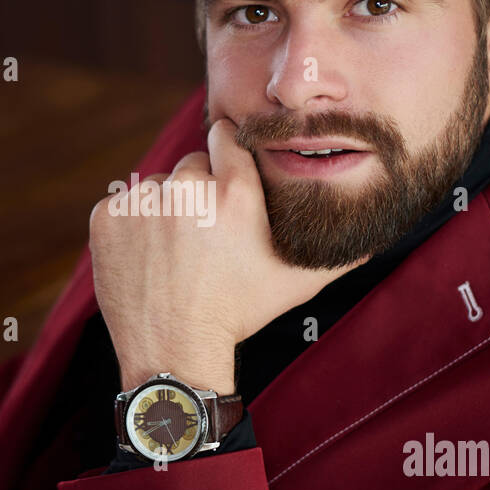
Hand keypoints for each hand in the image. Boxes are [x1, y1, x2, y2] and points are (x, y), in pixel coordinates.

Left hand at [89, 117, 367, 391]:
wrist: (174, 352)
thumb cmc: (241, 314)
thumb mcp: (299, 280)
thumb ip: (342, 248)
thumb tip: (382, 229)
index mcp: (234, 190)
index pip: (225, 137)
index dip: (227, 163)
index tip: (226, 187)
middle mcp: (186, 186)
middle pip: (191, 166)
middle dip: (197, 193)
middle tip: (203, 240)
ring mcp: (141, 201)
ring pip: (156, 189)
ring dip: (164, 212)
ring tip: (176, 255)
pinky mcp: (107, 218)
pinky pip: (122, 208)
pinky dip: (132, 229)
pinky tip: (149, 260)